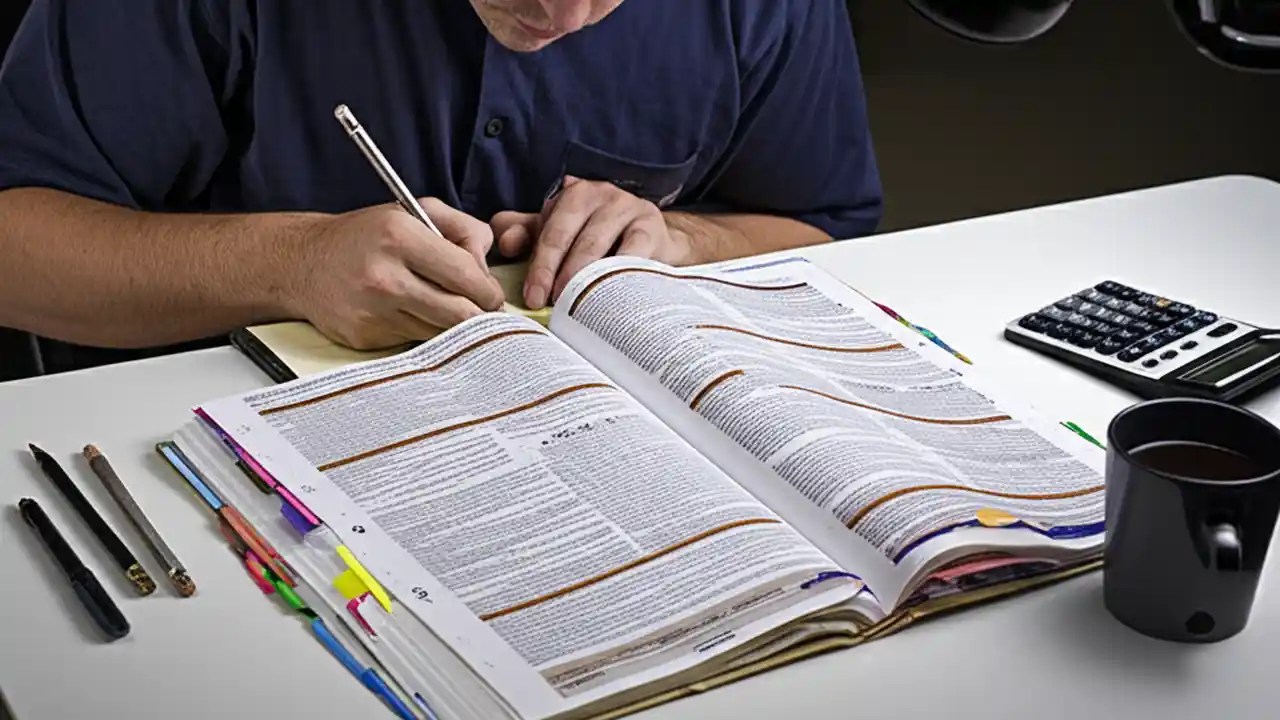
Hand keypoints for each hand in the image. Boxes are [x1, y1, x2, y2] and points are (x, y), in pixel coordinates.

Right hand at [287, 198, 504, 348]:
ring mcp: (372, 311)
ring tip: (441, 306)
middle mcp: (384, 275)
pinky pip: (414, 341)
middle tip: (480, 311)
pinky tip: (408, 314)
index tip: (491, 295)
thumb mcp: (416, 211)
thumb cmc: (369, 235)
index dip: (488, 291)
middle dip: (478, 315)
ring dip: (449, 324)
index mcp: (400, 236)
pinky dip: (420, 330)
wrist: (303, 261)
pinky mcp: (364, 336)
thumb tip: (487, 272)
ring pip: (440, 332)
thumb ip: (464, 230)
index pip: (466, 275)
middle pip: (459, 314)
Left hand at [491, 176, 693, 308]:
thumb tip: (504, 241)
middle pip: (567, 234)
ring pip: (596, 244)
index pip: (547, 229)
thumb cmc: (600, 239)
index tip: (530, 296)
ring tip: (570, 303)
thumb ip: (527, 234)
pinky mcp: (651, 227)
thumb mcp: (562, 233)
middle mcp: (599, 193)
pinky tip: (605, 297)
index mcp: (573, 194)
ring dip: (580, 276)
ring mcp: (627, 207)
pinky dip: (615, 276)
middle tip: (542, 303)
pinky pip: (631, 253)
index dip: (537, 264)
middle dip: (551, 271)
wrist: (656, 242)